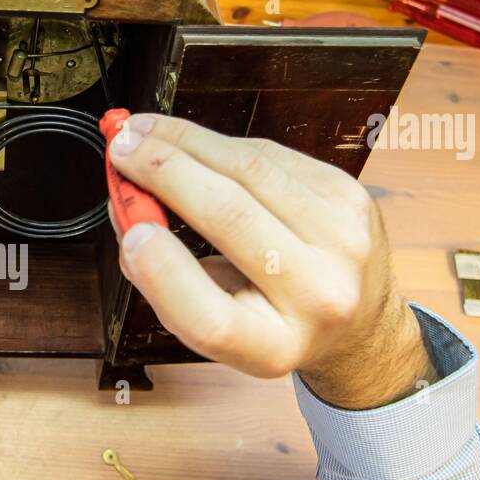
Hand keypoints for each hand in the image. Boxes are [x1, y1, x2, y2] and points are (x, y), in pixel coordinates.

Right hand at [109, 114, 436, 409]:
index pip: (211, 318)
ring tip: (144, 131)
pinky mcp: (350, 196)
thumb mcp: (213, 325)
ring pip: (250, 168)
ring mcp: (343, 239)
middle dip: (164, 171)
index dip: (162, 273)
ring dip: (186, 141)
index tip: (129, 231)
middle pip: (230, 217)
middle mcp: (319, 296)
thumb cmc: (269, 320)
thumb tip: (128, 203)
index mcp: (273, 347)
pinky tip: (191, 143)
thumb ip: (163, 280)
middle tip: (121, 148)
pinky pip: (270, 154)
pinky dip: (221, 145)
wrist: (358, 322)